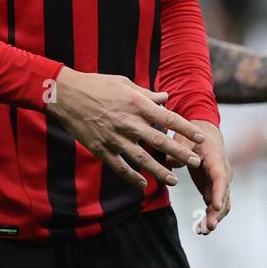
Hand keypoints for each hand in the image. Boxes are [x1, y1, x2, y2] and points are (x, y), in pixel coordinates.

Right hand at [45, 67, 203, 190]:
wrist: (66, 95)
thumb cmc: (97, 85)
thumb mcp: (125, 84)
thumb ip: (147, 94)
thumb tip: (166, 98)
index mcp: (137, 104)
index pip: (168, 118)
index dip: (185, 128)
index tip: (200, 137)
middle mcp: (129, 123)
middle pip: (159, 141)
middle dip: (179, 153)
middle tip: (196, 162)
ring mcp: (114, 138)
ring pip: (141, 158)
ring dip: (159, 170)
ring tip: (174, 180)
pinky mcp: (101, 149)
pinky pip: (119, 166)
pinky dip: (132, 176)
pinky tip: (143, 183)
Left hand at [187, 121, 230, 233]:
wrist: (205, 131)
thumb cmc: (195, 134)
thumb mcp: (184, 137)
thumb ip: (179, 149)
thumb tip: (171, 162)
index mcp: (216, 159)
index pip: (220, 178)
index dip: (219, 192)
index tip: (215, 206)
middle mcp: (222, 172)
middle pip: (224, 195)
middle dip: (216, 212)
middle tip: (207, 227)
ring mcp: (220, 181)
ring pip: (222, 203)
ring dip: (214, 217)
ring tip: (202, 231)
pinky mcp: (213, 187)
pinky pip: (216, 204)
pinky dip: (210, 216)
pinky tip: (201, 228)